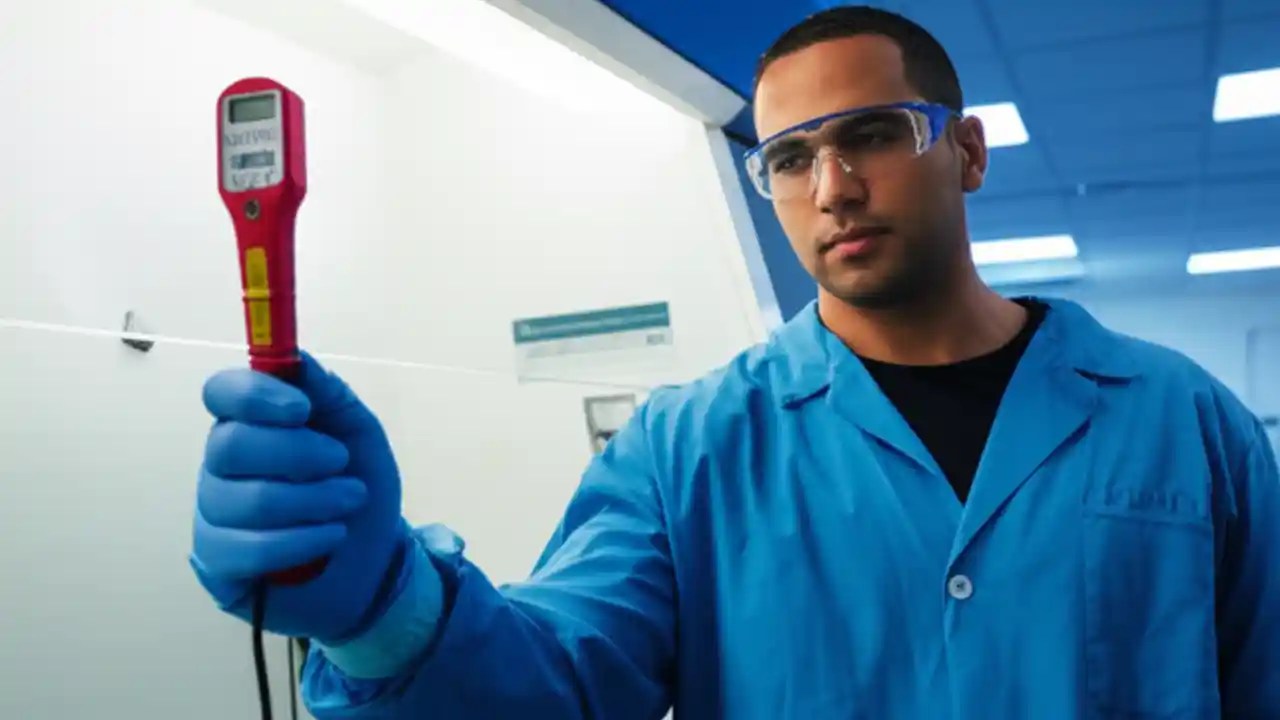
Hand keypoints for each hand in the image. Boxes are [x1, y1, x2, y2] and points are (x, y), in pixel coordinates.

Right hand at [190, 351, 408, 641]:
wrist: (373, 562)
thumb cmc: (356, 487)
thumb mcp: (359, 434)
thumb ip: (329, 394)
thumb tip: (298, 361)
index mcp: (250, 423)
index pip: (220, 393)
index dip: (255, 396)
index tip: (301, 409)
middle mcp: (220, 465)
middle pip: (230, 446)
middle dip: (299, 454)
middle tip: (342, 463)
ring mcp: (212, 514)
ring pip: (247, 500)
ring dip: (314, 500)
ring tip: (351, 502)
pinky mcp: (218, 563)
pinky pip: (248, 549)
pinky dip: (302, 540)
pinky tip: (332, 537)